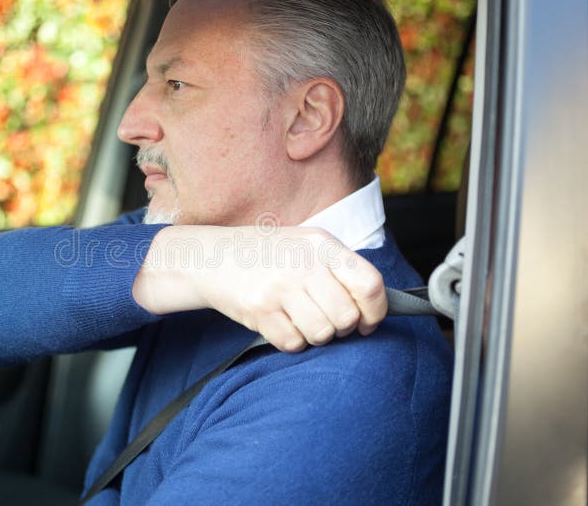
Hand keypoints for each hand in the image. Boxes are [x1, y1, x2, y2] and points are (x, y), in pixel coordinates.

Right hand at [133, 226, 386, 351]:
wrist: (212, 257)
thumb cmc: (267, 254)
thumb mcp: (307, 245)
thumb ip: (339, 269)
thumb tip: (373, 308)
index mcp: (322, 244)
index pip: (369, 284)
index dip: (375, 311)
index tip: (366, 321)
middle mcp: (303, 263)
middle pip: (346, 317)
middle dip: (341, 328)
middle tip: (326, 320)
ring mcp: (280, 287)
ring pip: (322, 334)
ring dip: (315, 335)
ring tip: (300, 318)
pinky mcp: (260, 310)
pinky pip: (293, 343)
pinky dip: (291, 341)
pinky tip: (280, 322)